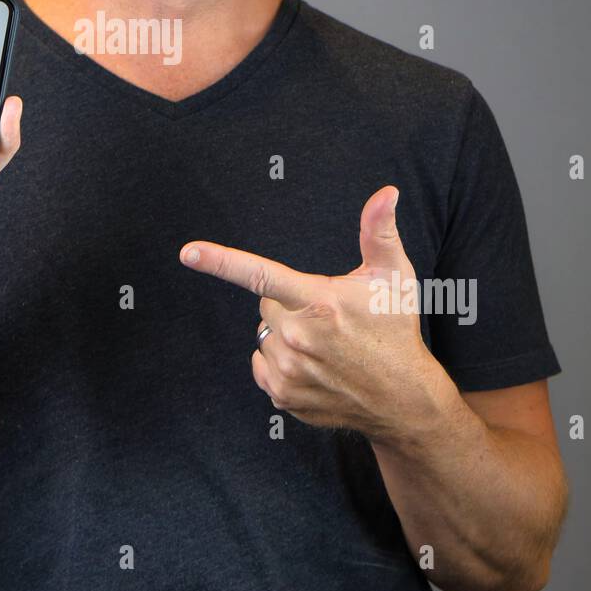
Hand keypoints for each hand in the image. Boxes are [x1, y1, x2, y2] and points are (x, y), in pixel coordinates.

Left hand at [178, 186, 450, 442]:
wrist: (402, 399)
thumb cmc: (396, 329)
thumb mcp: (394, 277)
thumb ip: (379, 231)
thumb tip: (387, 191)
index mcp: (318, 302)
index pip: (261, 275)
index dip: (221, 262)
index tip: (188, 252)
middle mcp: (298, 338)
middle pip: (267, 304)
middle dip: (289, 304)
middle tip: (326, 316)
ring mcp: (288, 370)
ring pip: (265, 335)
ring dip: (286, 335)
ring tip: (324, 345)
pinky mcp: (283, 395)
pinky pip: (262, 364)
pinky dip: (280, 363)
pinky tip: (313, 366)